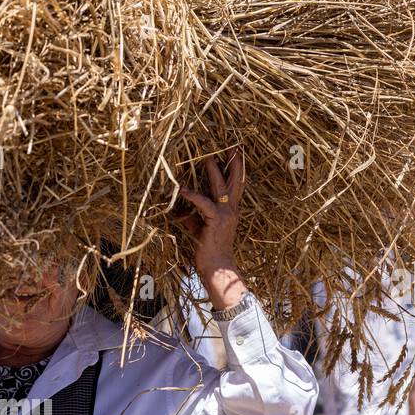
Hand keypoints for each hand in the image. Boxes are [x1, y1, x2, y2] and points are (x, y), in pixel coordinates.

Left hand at [177, 148, 247, 311]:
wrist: (217, 268)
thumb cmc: (208, 250)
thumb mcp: (199, 229)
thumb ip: (192, 216)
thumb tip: (179, 208)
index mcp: (230, 210)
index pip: (236, 185)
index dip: (235, 169)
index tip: (233, 153)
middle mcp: (231, 210)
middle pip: (236, 181)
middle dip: (234, 163)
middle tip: (233, 146)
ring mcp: (225, 214)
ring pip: (221, 187)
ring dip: (214, 172)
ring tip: (207, 158)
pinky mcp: (216, 221)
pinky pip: (204, 204)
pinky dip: (193, 196)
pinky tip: (183, 190)